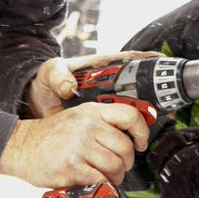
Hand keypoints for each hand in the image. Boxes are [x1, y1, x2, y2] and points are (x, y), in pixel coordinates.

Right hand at [0, 102, 150, 187]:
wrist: (23, 147)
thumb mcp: (78, 117)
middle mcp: (88, 125)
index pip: (130, 115)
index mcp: (92, 111)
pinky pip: (101, 179)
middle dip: (126, 162)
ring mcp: (80, 145)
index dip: (142, 132)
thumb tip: (132, 136)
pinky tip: (95, 182)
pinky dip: (103, 185)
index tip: (141, 143)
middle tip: (119, 167)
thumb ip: (102, 122)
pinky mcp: (72, 166)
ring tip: (107, 177)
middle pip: (125, 147)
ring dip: (116, 177)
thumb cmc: (52, 136)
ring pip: (115, 165)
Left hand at [24, 50, 160, 118]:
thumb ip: (57, 75)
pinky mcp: (101, 123)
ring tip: (157, 117)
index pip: (126, 60)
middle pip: (135, 87)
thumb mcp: (49, 73)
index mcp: (98, 69)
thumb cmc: (45, 84)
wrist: (36, 107)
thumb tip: (68, 86)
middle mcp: (106, 87)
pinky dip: (130, 131)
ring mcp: (105, 105)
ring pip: (132, 108)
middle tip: (161, 99)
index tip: (159, 59)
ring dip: (144, 113)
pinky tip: (139, 138)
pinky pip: (119, 126)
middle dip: (150, 91)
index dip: (144, 59)